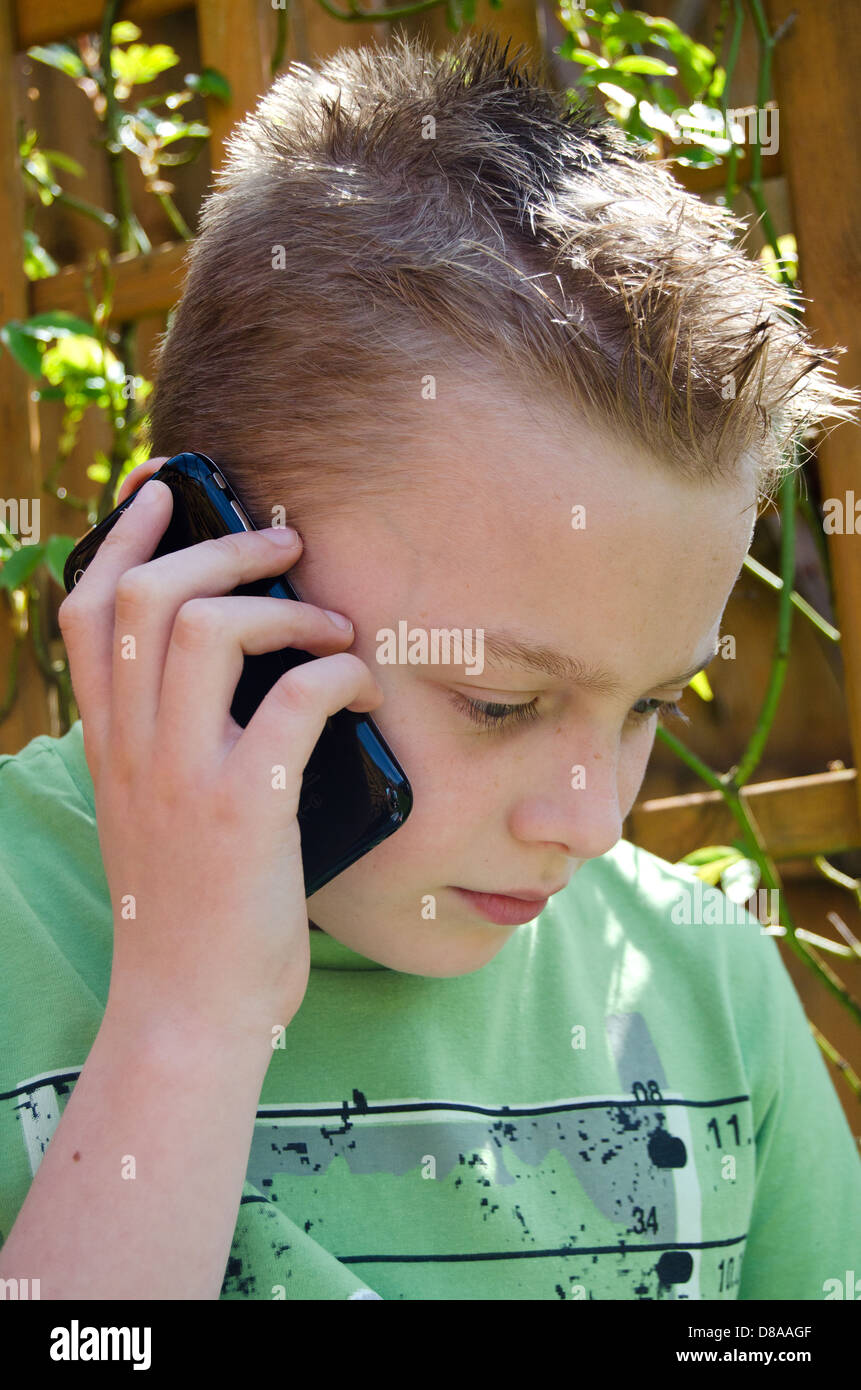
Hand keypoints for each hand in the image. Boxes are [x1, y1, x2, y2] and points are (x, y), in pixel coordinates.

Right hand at [59, 468, 383, 1045]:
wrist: (189, 1010)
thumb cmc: (192, 912)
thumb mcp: (154, 815)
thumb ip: (171, 744)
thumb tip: (245, 677)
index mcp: (109, 744)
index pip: (86, 610)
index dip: (123, 536)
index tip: (166, 492)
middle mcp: (133, 748)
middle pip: (146, 597)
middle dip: (219, 548)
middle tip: (282, 547)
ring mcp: (183, 776)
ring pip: (203, 628)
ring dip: (280, 606)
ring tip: (329, 624)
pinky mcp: (244, 809)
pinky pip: (295, 698)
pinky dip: (336, 672)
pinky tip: (358, 685)